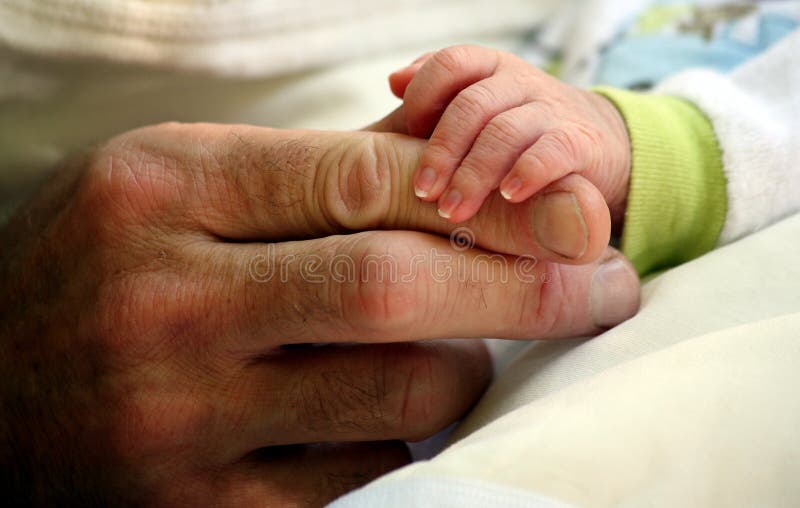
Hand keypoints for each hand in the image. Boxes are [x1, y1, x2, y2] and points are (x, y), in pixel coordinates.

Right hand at [0, 123, 638, 505]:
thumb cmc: (105, 262)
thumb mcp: (186, 183)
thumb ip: (320, 178)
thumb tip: (471, 181)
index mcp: (165, 191)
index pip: (365, 183)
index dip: (494, 203)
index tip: (579, 221)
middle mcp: (166, 305)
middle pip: (397, 289)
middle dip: (529, 290)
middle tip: (602, 287)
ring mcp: (178, 422)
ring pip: (400, 396)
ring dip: (461, 368)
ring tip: (449, 345)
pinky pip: (363, 480)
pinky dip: (403, 442)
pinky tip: (385, 414)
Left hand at [375, 45, 630, 231]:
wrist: (596, 146)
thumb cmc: (517, 134)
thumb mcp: (478, 109)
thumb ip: (436, 95)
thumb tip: (394, 82)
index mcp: (488, 70)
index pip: (451, 64)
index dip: (423, 95)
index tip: (405, 136)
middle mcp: (519, 84)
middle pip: (473, 104)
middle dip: (443, 150)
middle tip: (424, 192)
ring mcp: (551, 111)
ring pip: (506, 132)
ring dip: (474, 174)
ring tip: (453, 212)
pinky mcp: (580, 143)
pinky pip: (552, 151)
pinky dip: (528, 173)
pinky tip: (508, 197)